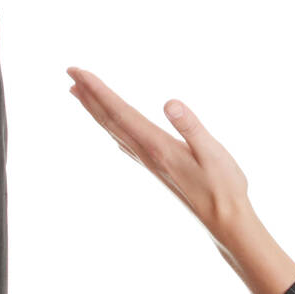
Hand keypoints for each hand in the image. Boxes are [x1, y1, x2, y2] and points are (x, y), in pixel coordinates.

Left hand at [66, 66, 294, 293]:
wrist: (224, 221)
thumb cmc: (223, 186)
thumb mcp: (212, 152)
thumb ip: (191, 127)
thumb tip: (169, 103)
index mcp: (157, 146)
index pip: (120, 112)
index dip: (98, 90)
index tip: (77, 72)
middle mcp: (147, 154)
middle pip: (109, 120)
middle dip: (88, 95)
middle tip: (70, 72)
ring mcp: (149, 162)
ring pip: (113, 130)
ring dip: (95, 110)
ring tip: (78, 93)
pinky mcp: (156, 167)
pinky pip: (124, 141)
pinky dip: (111, 127)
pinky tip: (111, 127)